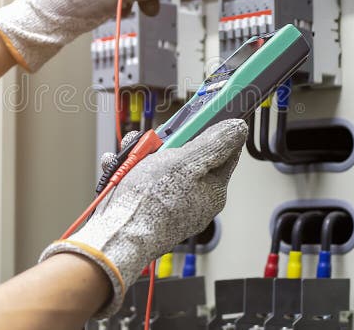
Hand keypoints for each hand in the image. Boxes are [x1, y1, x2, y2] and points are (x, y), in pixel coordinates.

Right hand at [39, 119, 247, 317]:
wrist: (115, 235)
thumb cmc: (151, 203)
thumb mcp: (186, 162)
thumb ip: (214, 144)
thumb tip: (238, 129)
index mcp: (212, 191)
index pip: (223, 152)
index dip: (209, 131)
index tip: (197, 118)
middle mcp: (193, 200)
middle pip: (185, 156)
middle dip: (164, 144)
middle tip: (151, 143)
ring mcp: (170, 206)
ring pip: (159, 166)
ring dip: (140, 155)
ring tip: (129, 157)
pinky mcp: (147, 209)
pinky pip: (140, 181)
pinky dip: (127, 171)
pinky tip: (118, 170)